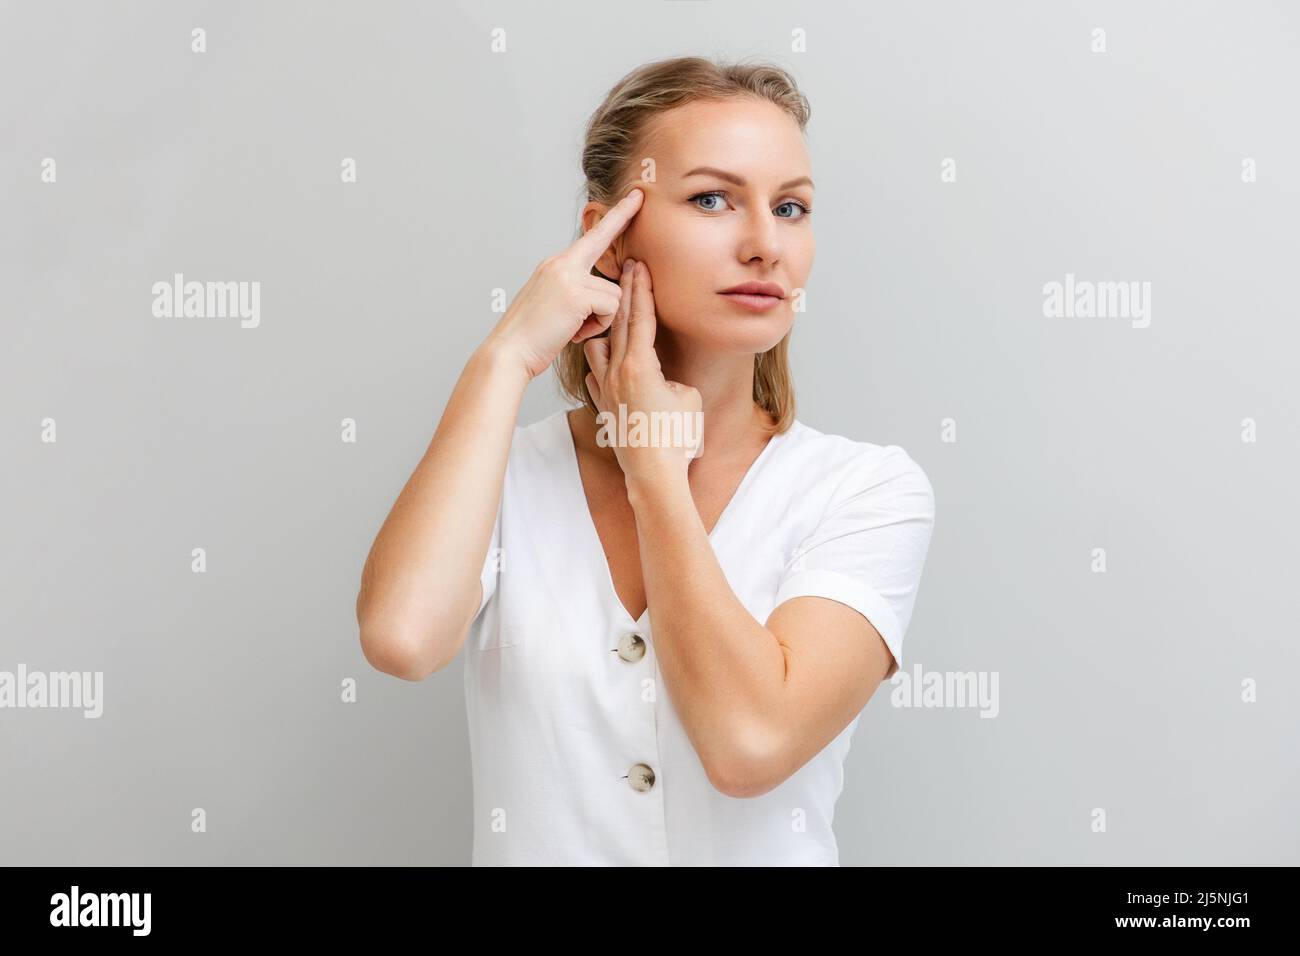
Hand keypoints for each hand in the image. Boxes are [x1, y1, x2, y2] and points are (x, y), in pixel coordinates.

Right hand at [486, 187, 644, 380]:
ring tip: (574, 329)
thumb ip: (574, 290)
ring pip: (614, 292)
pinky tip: (574, 333)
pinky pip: (610, 307)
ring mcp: (568, 275)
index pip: (591, 237)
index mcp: (555, 265)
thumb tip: (602, 294)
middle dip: (623, 218)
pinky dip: (598, 326)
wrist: (508, 352)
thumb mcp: (551, 303)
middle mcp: (560, 263)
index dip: (615, 217)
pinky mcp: (576, 293)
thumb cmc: (530, 337)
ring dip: (601, 318)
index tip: (634, 197)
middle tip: (639, 194)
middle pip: (603, 240)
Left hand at [583, 258, 702, 489]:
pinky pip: (596, 374)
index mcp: (640, 365)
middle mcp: (618, 372)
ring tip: (611, 315)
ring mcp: (606, 389)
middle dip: (624, 293)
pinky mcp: (603, 405)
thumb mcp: (688, 397)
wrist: (652, 473)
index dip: (641, 289)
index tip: (640, 266)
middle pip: (619, 323)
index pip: (641, 317)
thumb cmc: (675, 438)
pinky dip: (601, 362)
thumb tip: (664, 377)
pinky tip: (606, 359)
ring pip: (599, 347)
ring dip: (607, 330)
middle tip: (627, 268)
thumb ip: (673, 377)